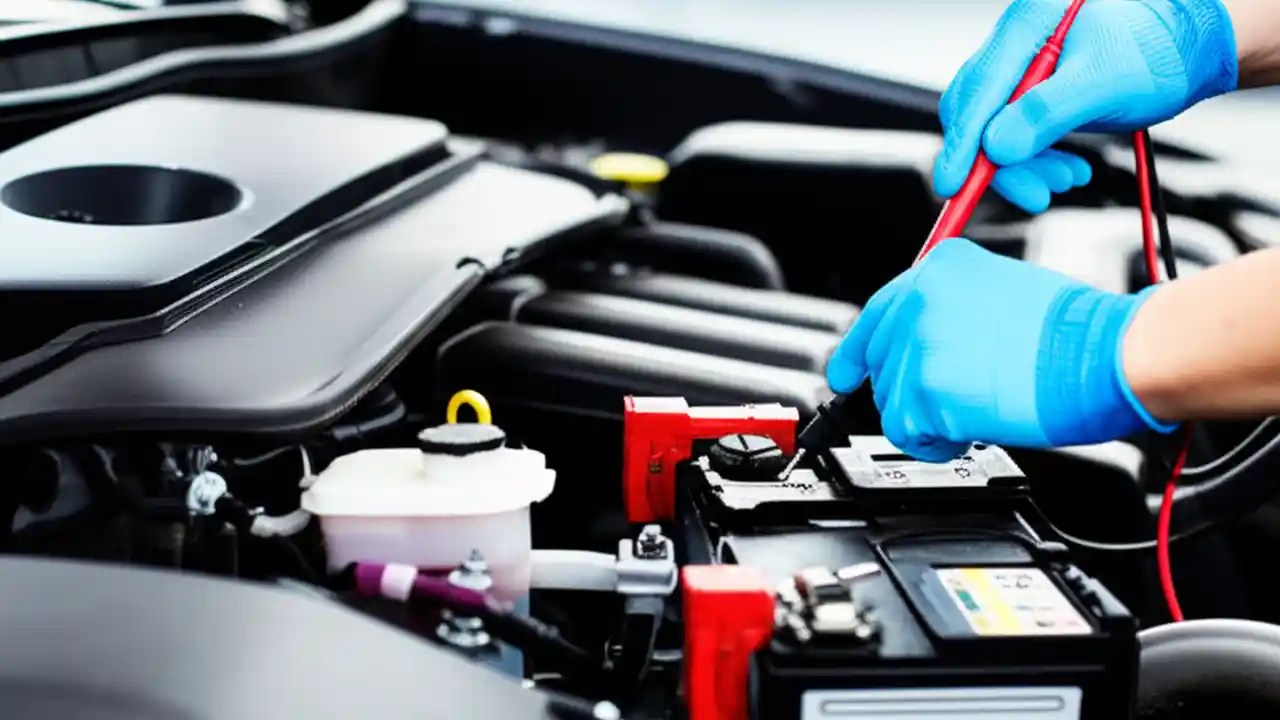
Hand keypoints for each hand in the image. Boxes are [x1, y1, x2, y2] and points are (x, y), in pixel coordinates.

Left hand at [825, 239, 1176, 460]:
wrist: (1104, 356)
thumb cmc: (1074, 331)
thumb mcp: (1002, 289)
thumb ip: (953, 309)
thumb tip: (931, 340)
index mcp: (939, 268)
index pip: (878, 313)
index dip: (859, 351)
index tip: (844, 372)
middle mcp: (919, 302)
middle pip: (883, 363)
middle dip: (913, 389)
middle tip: (955, 398)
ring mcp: (918, 348)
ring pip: (892, 400)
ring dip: (927, 416)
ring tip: (975, 408)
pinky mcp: (925, 394)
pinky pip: (907, 433)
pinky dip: (933, 442)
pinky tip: (968, 428)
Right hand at [936, 0, 1238, 212]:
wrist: (1185, 50)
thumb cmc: (1155, 53)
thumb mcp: (1105, 82)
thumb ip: (1047, 112)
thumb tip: (997, 149)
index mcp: (1027, 24)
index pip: (977, 91)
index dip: (962, 143)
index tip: (952, 185)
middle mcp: (1015, 42)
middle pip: (977, 112)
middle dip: (999, 162)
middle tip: (1033, 195)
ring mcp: (1021, 67)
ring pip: (994, 129)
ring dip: (1023, 166)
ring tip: (1065, 180)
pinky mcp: (1030, 91)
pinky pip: (1014, 132)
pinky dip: (1035, 159)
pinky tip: (1064, 169)